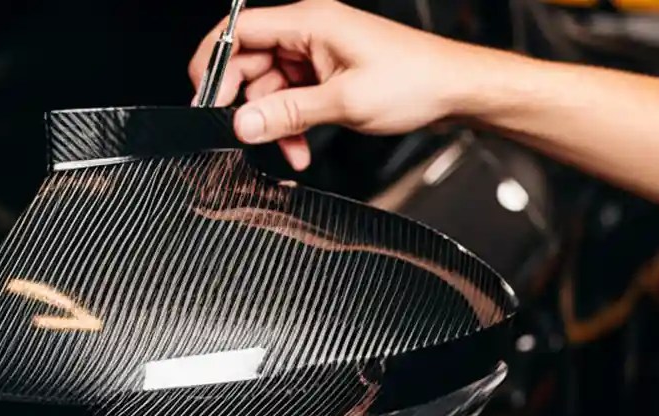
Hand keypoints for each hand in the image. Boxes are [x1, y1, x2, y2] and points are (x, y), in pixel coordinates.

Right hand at [187, 0, 503, 169]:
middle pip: (251, 62)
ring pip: (271, 87)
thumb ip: (287, 113)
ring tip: (288, 151)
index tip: (203, 97)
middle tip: (241, 134)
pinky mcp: (328, 73)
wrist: (455, 91)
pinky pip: (293, 97)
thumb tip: (243, 123)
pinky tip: (300, 149)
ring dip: (274, 122)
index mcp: (310, 22)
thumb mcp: (343, 102)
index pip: (239, 30)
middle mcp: (310, 32)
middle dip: (246, 103)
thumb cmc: (415, 81)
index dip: (214, 63)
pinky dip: (291, 124)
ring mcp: (319, 53)